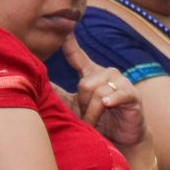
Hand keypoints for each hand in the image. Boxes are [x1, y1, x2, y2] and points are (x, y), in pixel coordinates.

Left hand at [64, 38, 148, 154]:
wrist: (123, 140)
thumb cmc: (99, 121)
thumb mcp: (74, 107)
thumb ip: (59, 94)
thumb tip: (37, 82)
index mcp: (91, 74)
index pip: (77, 56)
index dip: (69, 43)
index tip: (64, 29)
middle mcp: (106, 73)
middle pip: (85, 84)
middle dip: (82, 105)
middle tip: (86, 119)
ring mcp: (121, 82)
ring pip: (97, 91)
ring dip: (92, 113)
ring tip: (94, 124)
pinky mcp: (133, 95)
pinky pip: (117, 94)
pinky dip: (110, 100)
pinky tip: (107, 104)